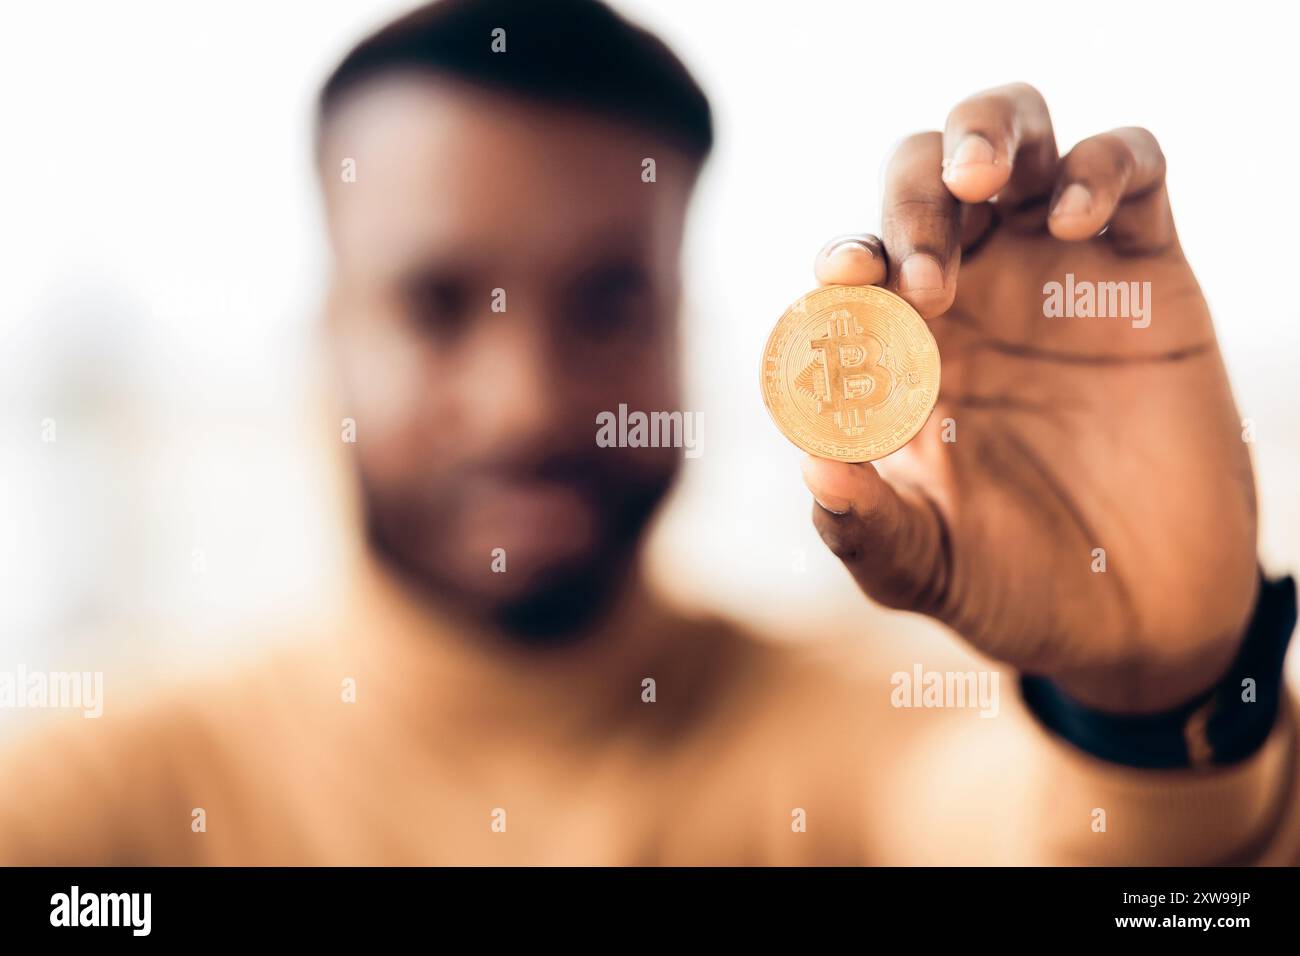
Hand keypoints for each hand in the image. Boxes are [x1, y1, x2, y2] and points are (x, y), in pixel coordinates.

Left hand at [800, 83, 1257, 712]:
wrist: (1139, 620)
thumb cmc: (1012, 587)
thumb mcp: (924, 568)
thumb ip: (865, 526)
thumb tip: (814, 464)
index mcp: (899, 350)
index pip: (856, 267)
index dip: (843, 258)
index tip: (846, 278)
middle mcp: (970, 298)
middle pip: (922, 180)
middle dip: (910, 200)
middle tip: (923, 276)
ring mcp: (1055, 274)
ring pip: (1017, 141)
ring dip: (988, 134)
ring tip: (979, 183)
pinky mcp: (1144, 271)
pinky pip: (1129, 167)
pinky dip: (1101, 164)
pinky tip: (1072, 218)